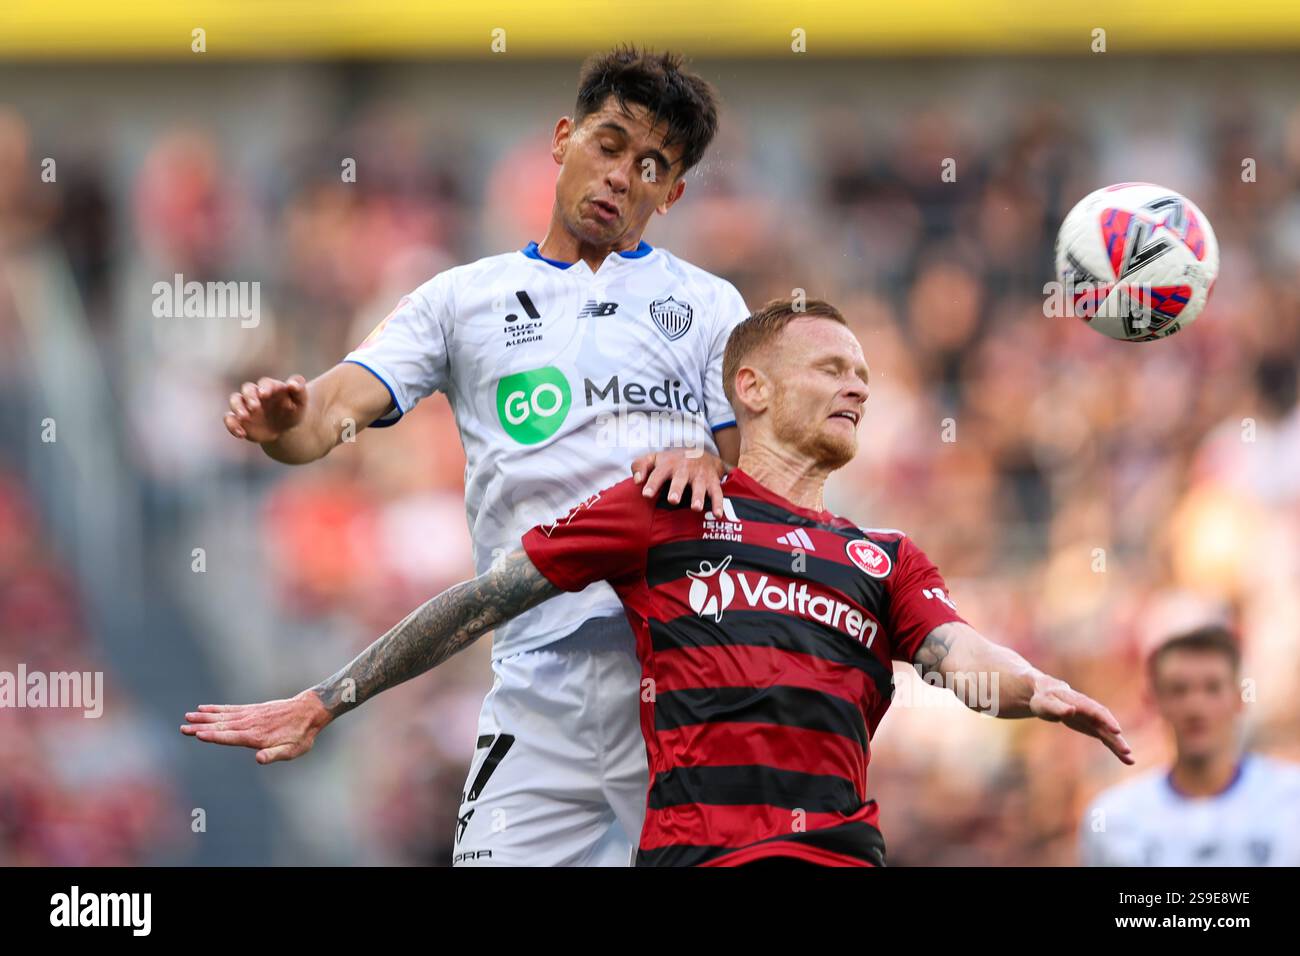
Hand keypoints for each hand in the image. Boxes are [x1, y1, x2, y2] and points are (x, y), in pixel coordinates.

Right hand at [180, 690, 331, 763]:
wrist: (309, 710)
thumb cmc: (301, 735)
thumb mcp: (292, 750)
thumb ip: (274, 755)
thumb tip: (258, 759)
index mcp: (256, 736)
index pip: (230, 737)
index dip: (213, 736)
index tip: (197, 734)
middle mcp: (250, 724)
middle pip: (221, 726)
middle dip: (202, 727)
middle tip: (183, 727)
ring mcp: (250, 715)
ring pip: (222, 716)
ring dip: (204, 717)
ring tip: (187, 716)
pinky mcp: (252, 709)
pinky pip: (230, 709)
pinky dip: (216, 709)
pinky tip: (204, 707)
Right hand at [224, 375, 308, 442]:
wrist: (283, 430)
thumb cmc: (293, 411)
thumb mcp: (300, 402)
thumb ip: (299, 390)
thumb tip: (293, 384)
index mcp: (271, 387)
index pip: (265, 383)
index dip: (264, 388)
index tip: (265, 395)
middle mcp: (256, 394)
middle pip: (247, 388)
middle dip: (249, 396)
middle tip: (255, 407)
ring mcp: (246, 406)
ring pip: (235, 400)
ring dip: (237, 407)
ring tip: (244, 417)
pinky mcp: (239, 419)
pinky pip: (229, 419)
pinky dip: (231, 425)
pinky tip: (241, 434)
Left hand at [632, 449, 726, 514]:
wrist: (701, 453)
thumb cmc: (671, 461)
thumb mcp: (654, 458)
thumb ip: (640, 466)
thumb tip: (636, 481)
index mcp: (668, 464)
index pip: (658, 473)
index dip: (652, 483)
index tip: (647, 494)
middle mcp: (684, 469)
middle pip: (680, 479)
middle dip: (677, 489)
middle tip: (673, 500)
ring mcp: (699, 476)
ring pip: (700, 486)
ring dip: (698, 496)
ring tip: (696, 508)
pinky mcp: (712, 482)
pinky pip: (717, 493)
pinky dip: (719, 503)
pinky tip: (718, 515)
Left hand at [1029, 676, 1134, 764]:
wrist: (1047, 694)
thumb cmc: (1043, 698)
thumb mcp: (1045, 703)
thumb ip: (1057, 707)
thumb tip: (1071, 710)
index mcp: (1079, 702)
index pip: (1095, 711)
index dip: (1106, 720)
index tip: (1116, 730)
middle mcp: (1090, 710)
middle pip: (1106, 723)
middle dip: (1116, 737)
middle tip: (1126, 750)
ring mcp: (1093, 719)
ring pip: (1108, 733)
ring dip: (1119, 745)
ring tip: (1130, 760)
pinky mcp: (1093, 727)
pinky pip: (1106, 738)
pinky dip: (1114, 748)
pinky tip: (1125, 759)